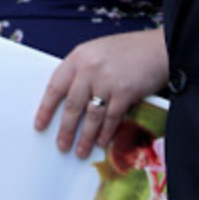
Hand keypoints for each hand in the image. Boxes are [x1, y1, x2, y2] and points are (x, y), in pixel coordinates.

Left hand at [33, 28, 166, 157]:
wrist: (158, 48)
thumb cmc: (129, 50)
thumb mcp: (97, 52)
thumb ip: (82, 71)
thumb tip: (69, 100)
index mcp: (78, 57)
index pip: (55, 86)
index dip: (46, 108)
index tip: (40, 124)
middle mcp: (90, 69)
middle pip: (72, 106)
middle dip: (66, 130)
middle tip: (61, 145)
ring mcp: (107, 81)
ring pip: (91, 116)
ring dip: (85, 137)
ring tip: (80, 151)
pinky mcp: (125, 92)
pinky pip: (111, 118)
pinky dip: (105, 133)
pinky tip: (101, 142)